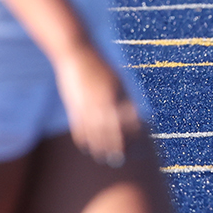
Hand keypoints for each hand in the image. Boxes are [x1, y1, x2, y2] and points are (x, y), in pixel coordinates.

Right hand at [51, 43, 139, 166]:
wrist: (76, 54)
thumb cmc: (98, 66)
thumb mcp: (116, 80)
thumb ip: (123, 97)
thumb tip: (133, 113)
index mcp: (118, 94)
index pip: (130, 121)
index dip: (134, 136)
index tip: (138, 146)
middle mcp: (105, 101)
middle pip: (113, 132)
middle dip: (118, 147)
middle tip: (121, 158)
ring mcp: (88, 105)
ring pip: (95, 134)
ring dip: (101, 148)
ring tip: (104, 158)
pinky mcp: (74, 106)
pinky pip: (79, 129)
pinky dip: (84, 140)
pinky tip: (87, 147)